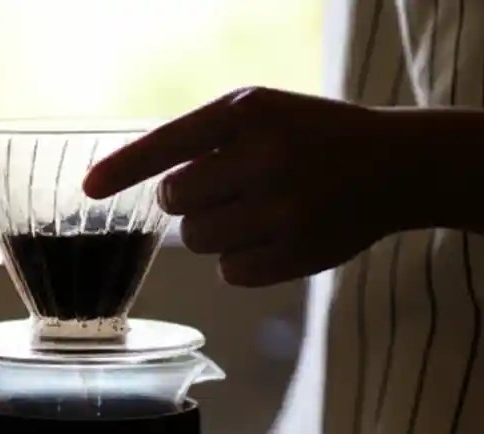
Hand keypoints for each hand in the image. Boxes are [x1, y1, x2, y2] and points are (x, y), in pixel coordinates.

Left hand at [83, 87, 407, 286]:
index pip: (168, 143)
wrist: (395, 166)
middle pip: (174, 201)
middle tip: (230, 188)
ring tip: (257, 211)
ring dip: (213, 232)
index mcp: (248, 111)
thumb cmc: (310, 139)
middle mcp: (265, 155)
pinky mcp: (298, 252)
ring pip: (197, 239)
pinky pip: (229, 272)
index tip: (88, 188)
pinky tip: (275, 237)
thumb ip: (203, 140)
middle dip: (189, 200)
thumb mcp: (262, 113)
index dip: (123, 168)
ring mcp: (284, 206)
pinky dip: (242, 262)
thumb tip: (132, 184)